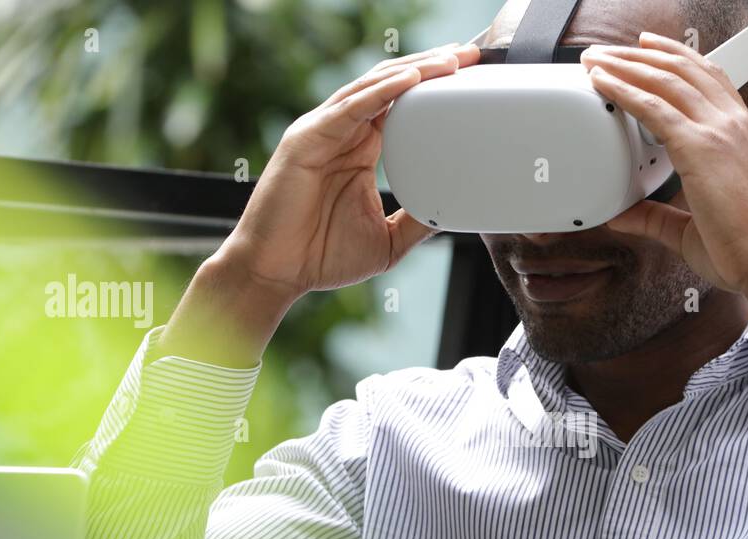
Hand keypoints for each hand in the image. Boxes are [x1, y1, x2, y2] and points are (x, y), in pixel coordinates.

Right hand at [161, 42, 479, 366]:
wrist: (277, 272)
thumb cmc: (322, 257)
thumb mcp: (388, 241)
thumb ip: (418, 222)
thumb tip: (454, 212)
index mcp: (361, 151)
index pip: (401, 107)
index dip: (432, 90)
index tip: (469, 82)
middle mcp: (343, 133)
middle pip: (391, 86)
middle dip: (430, 67)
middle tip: (470, 56)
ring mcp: (324, 131)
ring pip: (374, 87)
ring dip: (413, 71)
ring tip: (450, 61)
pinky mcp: (308, 138)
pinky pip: (351, 107)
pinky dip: (382, 91)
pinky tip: (412, 79)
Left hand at [582, 34, 747, 388]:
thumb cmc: (747, 252)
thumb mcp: (692, 229)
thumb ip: (656, 216)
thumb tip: (624, 215)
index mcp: (745, 135)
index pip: (710, 80)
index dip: (679, 61)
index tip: (652, 52)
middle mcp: (735, 125)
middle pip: (684, 70)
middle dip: (643, 54)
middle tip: (611, 51)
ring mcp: (719, 132)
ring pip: (666, 79)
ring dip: (626, 64)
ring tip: (597, 59)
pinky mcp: (700, 148)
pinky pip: (654, 106)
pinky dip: (624, 90)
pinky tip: (603, 83)